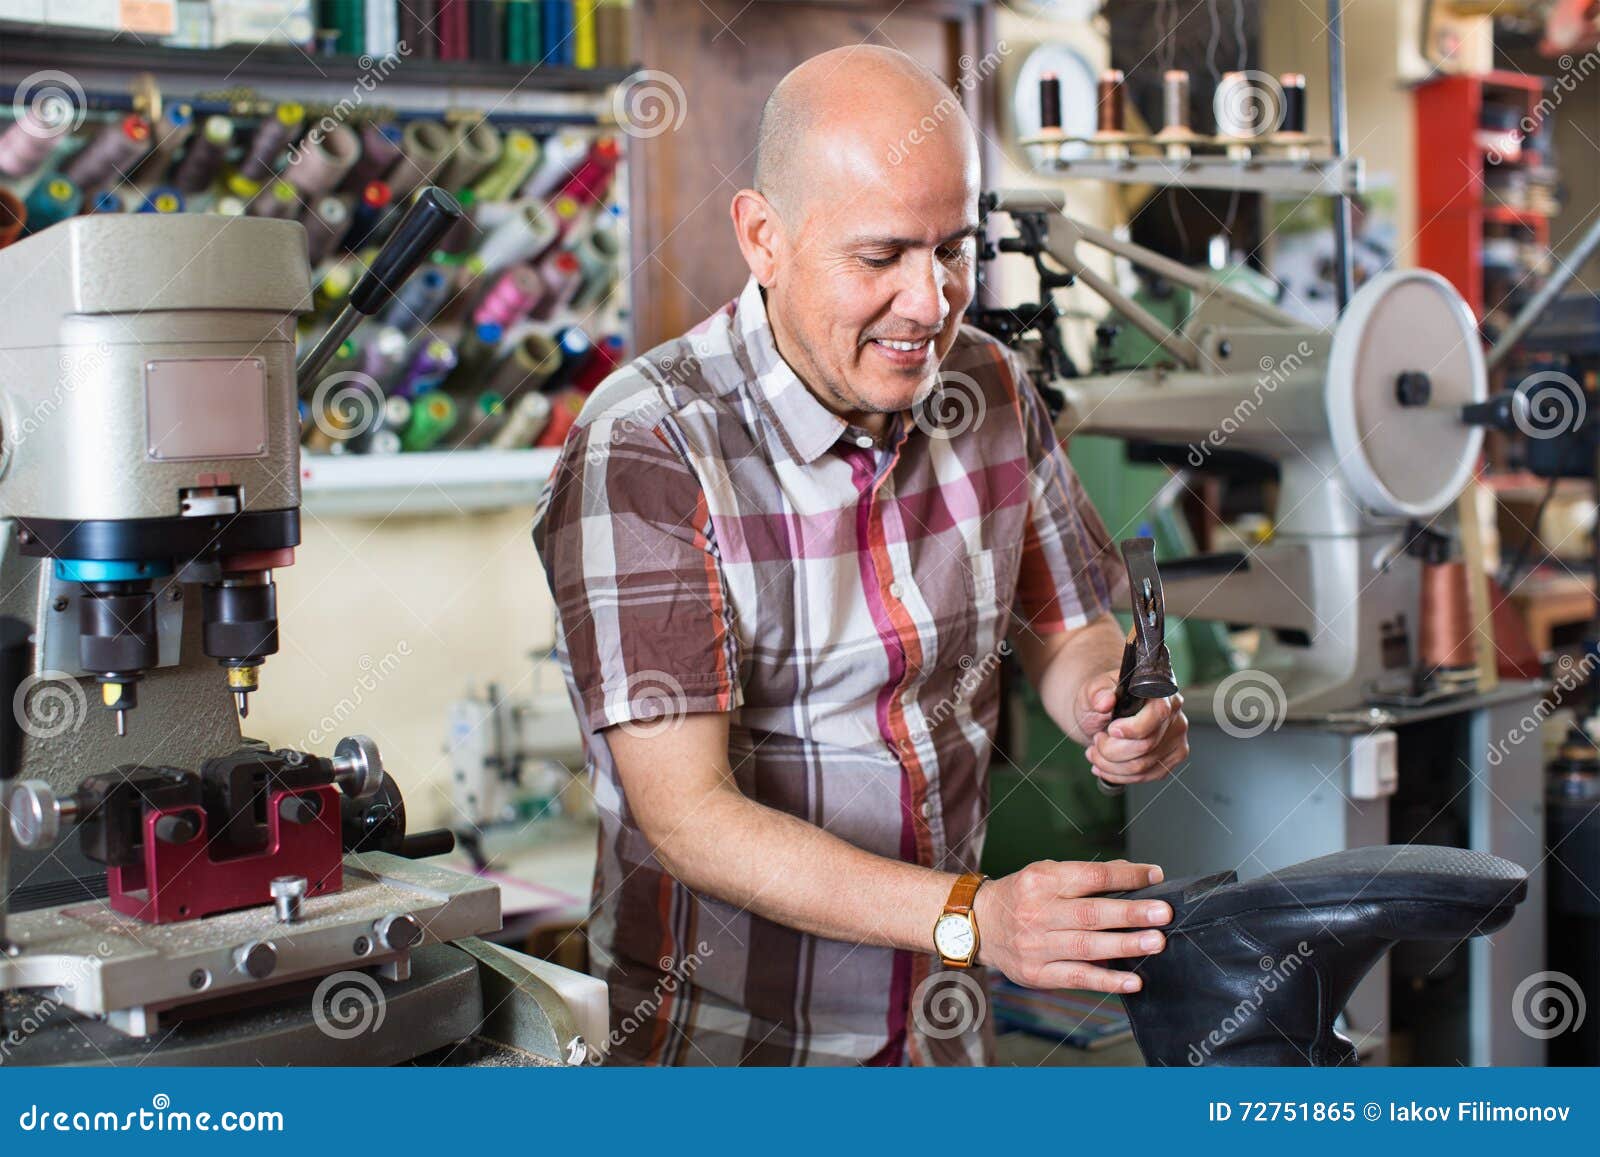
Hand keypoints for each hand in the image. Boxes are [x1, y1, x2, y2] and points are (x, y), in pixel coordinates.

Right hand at [972, 859, 1171, 992]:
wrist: (978, 925)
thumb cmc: (1020, 897)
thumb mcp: (1045, 874)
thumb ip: (1086, 877)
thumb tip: (1134, 875)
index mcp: (1041, 881)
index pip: (1090, 876)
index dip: (1125, 876)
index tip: (1155, 876)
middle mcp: (1037, 912)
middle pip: (1090, 913)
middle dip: (1130, 914)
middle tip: (1163, 913)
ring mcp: (1035, 945)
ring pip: (1086, 946)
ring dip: (1125, 945)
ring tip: (1155, 942)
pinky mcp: (1037, 973)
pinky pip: (1077, 977)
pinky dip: (1107, 980)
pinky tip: (1132, 980)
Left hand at [1074, 671, 1188, 788]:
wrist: (1102, 714)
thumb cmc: (1100, 699)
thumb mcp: (1091, 690)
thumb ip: (1097, 693)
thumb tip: (1105, 702)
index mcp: (1159, 689)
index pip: (1158, 713)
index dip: (1133, 728)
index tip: (1111, 731)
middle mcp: (1174, 712)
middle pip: (1147, 745)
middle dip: (1111, 750)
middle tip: (1096, 741)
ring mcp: (1176, 736)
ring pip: (1144, 766)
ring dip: (1111, 765)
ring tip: (1096, 754)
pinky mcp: (1173, 756)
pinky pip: (1148, 775)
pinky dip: (1121, 775)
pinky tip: (1106, 766)